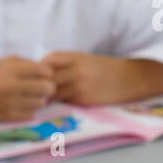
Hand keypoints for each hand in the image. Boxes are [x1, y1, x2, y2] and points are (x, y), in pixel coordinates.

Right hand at [0, 56, 55, 121]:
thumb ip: (20, 63)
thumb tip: (40, 68)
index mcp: (10, 70)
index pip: (42, 70)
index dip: (47, 71)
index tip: (43, 73)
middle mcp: (14, 86)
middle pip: (47, 87)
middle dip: (48, 86)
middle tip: (43, 86)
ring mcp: (12, 103)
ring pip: (41, 102)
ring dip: (39, 99)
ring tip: (32, 97)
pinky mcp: (8, 116)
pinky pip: (30, 114)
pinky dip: (30, 109)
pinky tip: (23, 105)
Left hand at [43, 51, 162, 104]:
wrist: (129, 78)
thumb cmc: (104, 69)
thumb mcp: (85, 59)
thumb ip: (65, 64)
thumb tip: (42, 72)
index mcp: (75, 56)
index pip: (47, 60)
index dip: (38, 69)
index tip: (35, 76)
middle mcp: (76, 69)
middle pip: (47, 77)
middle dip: (38, 85)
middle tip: (33, 91)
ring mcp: (80, 85)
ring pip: (53, 92)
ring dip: (45, 97)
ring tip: (40, 100)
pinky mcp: (84, 98)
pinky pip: (64, 101)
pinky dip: (57, 103)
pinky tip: (55, 105)